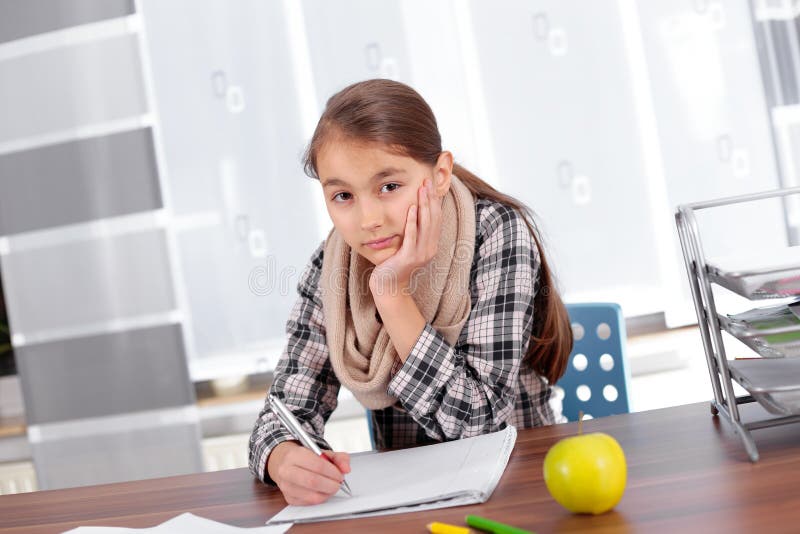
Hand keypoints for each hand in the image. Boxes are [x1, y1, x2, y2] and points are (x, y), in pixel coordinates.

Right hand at [267, 441, 350, 504]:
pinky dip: (320, 499)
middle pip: (313, 482)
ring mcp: (286, 485)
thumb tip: (346, 468)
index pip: (318, 465)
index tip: (340, 475)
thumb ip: (339, 458)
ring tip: (331, 488)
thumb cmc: (306, 458)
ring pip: (311, 496)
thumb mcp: (323, 452)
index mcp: (295, 454)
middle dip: (330, 485)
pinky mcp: (288, 498)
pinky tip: (322, 492)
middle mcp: (287, 470)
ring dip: (326, 494)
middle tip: (338, 484)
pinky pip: (308, 503)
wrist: (286, 463)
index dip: (333, 472)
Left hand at [369, 179, 442, 296]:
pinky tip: (410, 208)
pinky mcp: (409, 257)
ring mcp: (421, 253)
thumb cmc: (395, 263)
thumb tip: (413, 211)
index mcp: (432, 244)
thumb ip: (413, 231)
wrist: (389, 285)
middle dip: (430, 198)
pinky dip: (412, 221)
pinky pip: (412, 235)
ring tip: (421, 189)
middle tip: (427, 180)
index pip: (437, 218)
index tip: (431, 184)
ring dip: (423, 205)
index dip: (435, 200)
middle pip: (433, 218)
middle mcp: (430, 248)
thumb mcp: (408, 245)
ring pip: (425, 224)